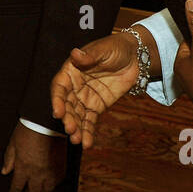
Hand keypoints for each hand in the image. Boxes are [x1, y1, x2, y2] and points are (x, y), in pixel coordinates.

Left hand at [1, 122, 67, 191]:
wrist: (47, 122)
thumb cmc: (28, 130)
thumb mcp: (13, 144)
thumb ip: (9, 159)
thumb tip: (5, 172)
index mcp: (23, 168)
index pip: (17, 188)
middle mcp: (37, 174)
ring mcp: (50, 172)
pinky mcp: (61, 168)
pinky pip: (57, 183)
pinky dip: (53, 187)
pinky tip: (50, 186)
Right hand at [50, 31, 142, 148]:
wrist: (134, 57)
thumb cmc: (115, 48)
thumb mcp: (104, 49)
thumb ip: (90, 55)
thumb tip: (74, 54)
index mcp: (71, 70)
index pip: (60, 87)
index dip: (57, 100)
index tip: (58, 112)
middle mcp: (74, 86)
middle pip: (67, 104)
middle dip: (67, 118)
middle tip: (70, 129)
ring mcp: (85, 98)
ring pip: (76, 115)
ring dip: (75, 128)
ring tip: (76, 140)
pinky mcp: (96, 107)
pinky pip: (89, 121)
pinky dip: (87, 132)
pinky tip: (86, 143)